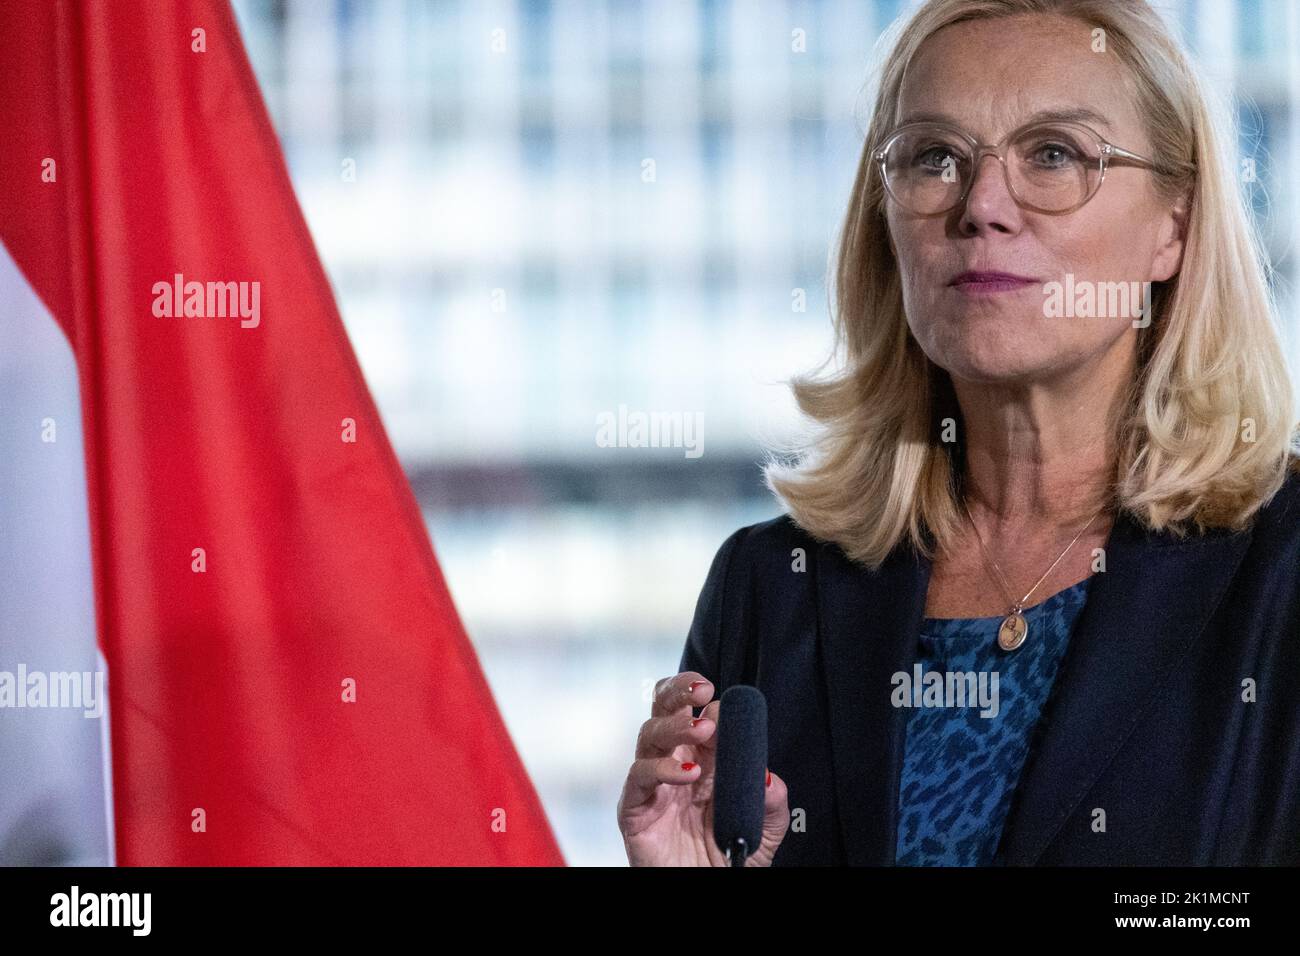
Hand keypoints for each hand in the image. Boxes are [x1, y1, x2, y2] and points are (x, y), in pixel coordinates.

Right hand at [617, 672, 789, 865]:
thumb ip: (772, 800)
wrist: (709, 892)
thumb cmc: (730, 857)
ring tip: (703, 730)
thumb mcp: (765, 828)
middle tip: (703, 688)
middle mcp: (675, 763)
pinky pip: (639, 776)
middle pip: (664, 709)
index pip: (699, 712)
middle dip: (680, 689)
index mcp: (704, 758)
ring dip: (675, 726)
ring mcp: (653, 783)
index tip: (731, 708)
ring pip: (649, 734)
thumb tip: (767, 777)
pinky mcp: (634, 808)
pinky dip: (661, 769)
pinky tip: (688, 774)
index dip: (713, 704)